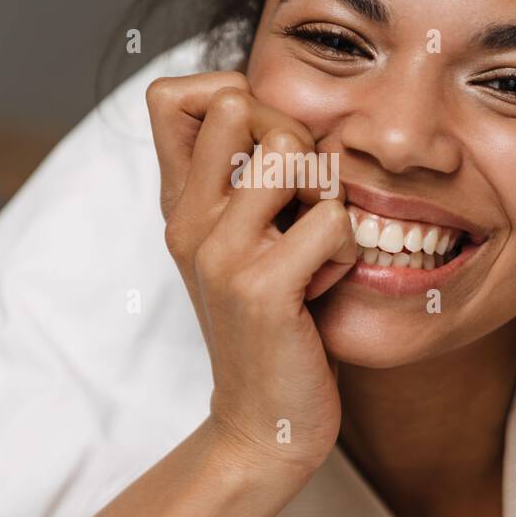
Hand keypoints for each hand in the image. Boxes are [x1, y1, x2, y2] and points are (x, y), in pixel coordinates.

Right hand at [145, 71, 354, 472]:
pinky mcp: (261, 288)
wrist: (261, 422)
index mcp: (180, 204)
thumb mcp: (238, 243)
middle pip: (239, 103)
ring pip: (294, 152)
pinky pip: (333, 221)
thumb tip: (254, 99)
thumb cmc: (269, 323)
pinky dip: (346, 251)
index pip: (169, 95)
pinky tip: (324, 287)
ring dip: (328, 196)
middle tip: (305, 200)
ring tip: (315, 245)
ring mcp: (219, 253)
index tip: (264, 144)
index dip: (229, 94)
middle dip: (295, 136)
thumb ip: (236, 177)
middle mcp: (188, 220)